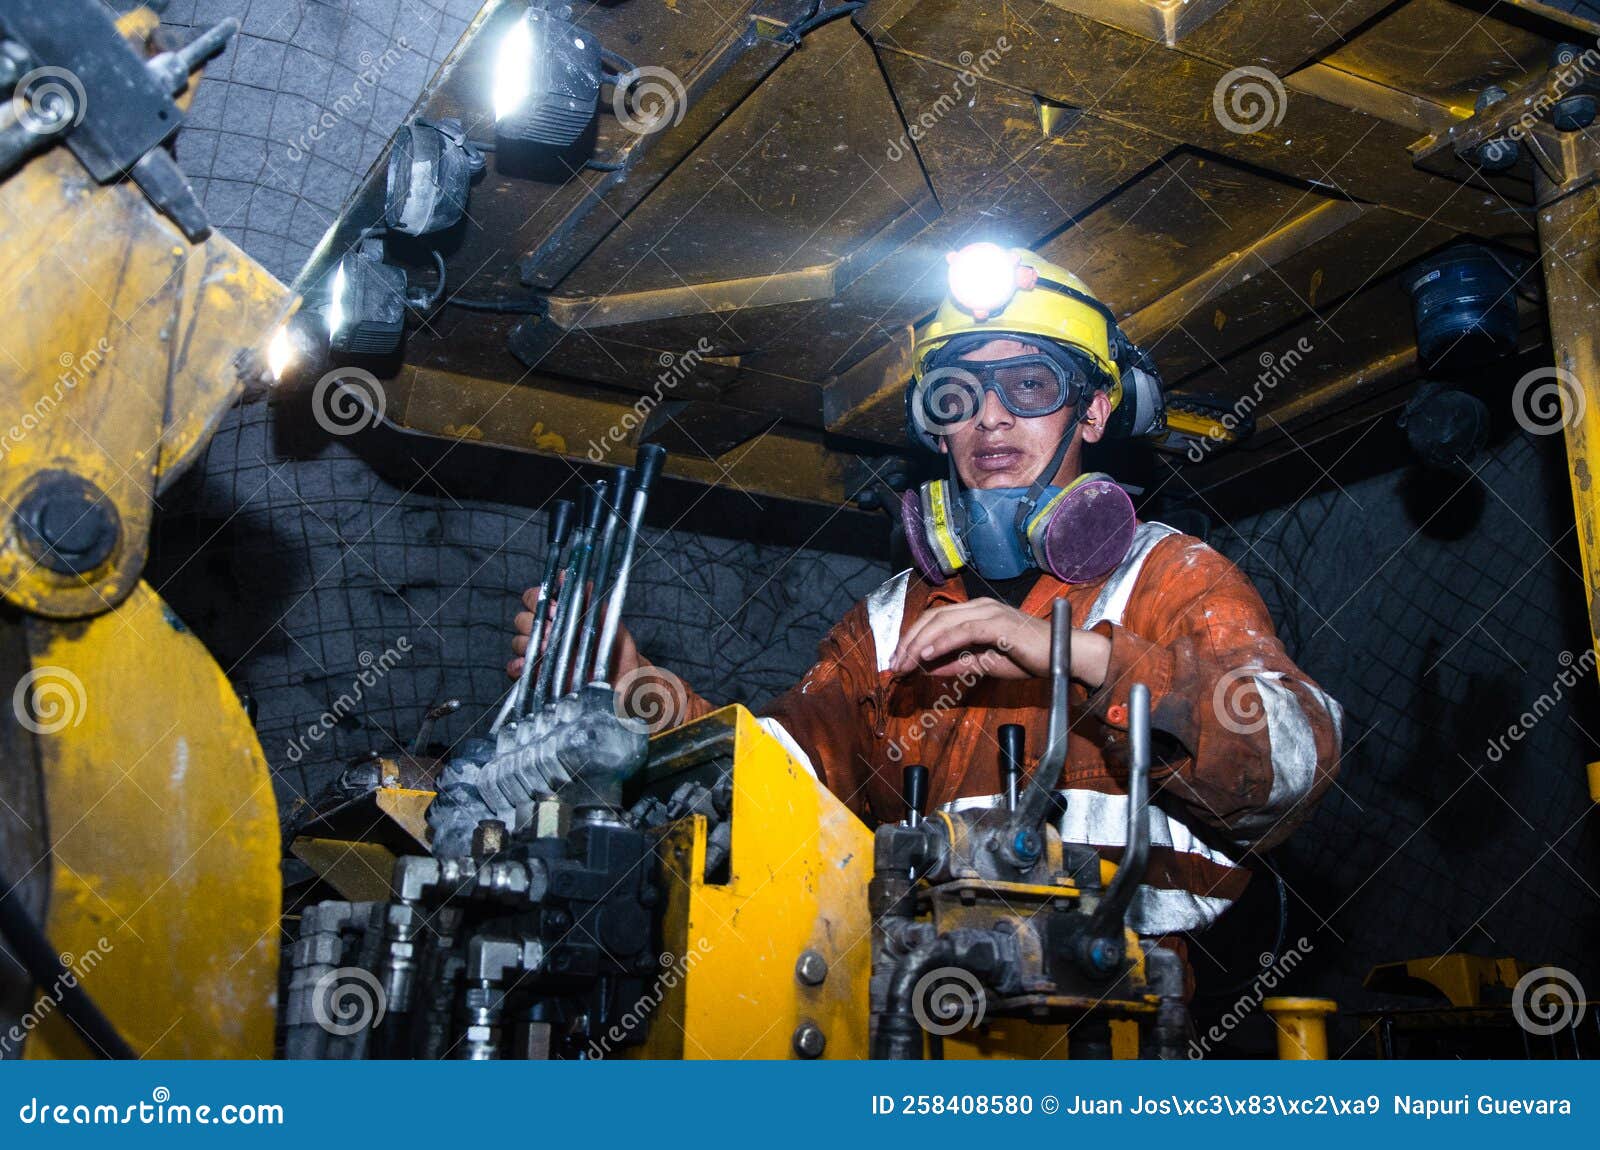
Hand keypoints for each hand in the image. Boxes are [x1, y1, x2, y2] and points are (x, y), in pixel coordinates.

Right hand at [506, 585, 643, 682]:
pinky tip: (530, 665)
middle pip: (522, 619)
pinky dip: (518, 666)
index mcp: (560, 614)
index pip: (535, 599)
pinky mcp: (538, 677)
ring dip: (529, 643)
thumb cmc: (617, 649)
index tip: (556, 608)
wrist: (624, 680)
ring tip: (549, 649)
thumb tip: (575, 578)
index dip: (538, 599)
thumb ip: (593, 600)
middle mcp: (547, 632)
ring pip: (518, 642)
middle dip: (534, 622)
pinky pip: (517, 669)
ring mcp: (541, 654)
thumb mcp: (611, 622)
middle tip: (553, 630)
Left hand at [889, 597, 1109, 685]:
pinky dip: (940, 642)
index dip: (913, 637)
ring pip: (942, 622)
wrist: (1066, 655)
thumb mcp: (987, 664)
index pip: (936, 619)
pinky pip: (962, 631)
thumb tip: (929, 668)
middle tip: (894, 664)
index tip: (899, 659)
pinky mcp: (997, 624)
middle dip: (909, 641)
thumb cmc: (1032, 658)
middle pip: (933, 617)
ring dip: (918, 643)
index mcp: (978, 611)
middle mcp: (980, 606)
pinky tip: (925, 655)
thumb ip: (958, 663)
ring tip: (903, 663)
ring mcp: (989, 612)